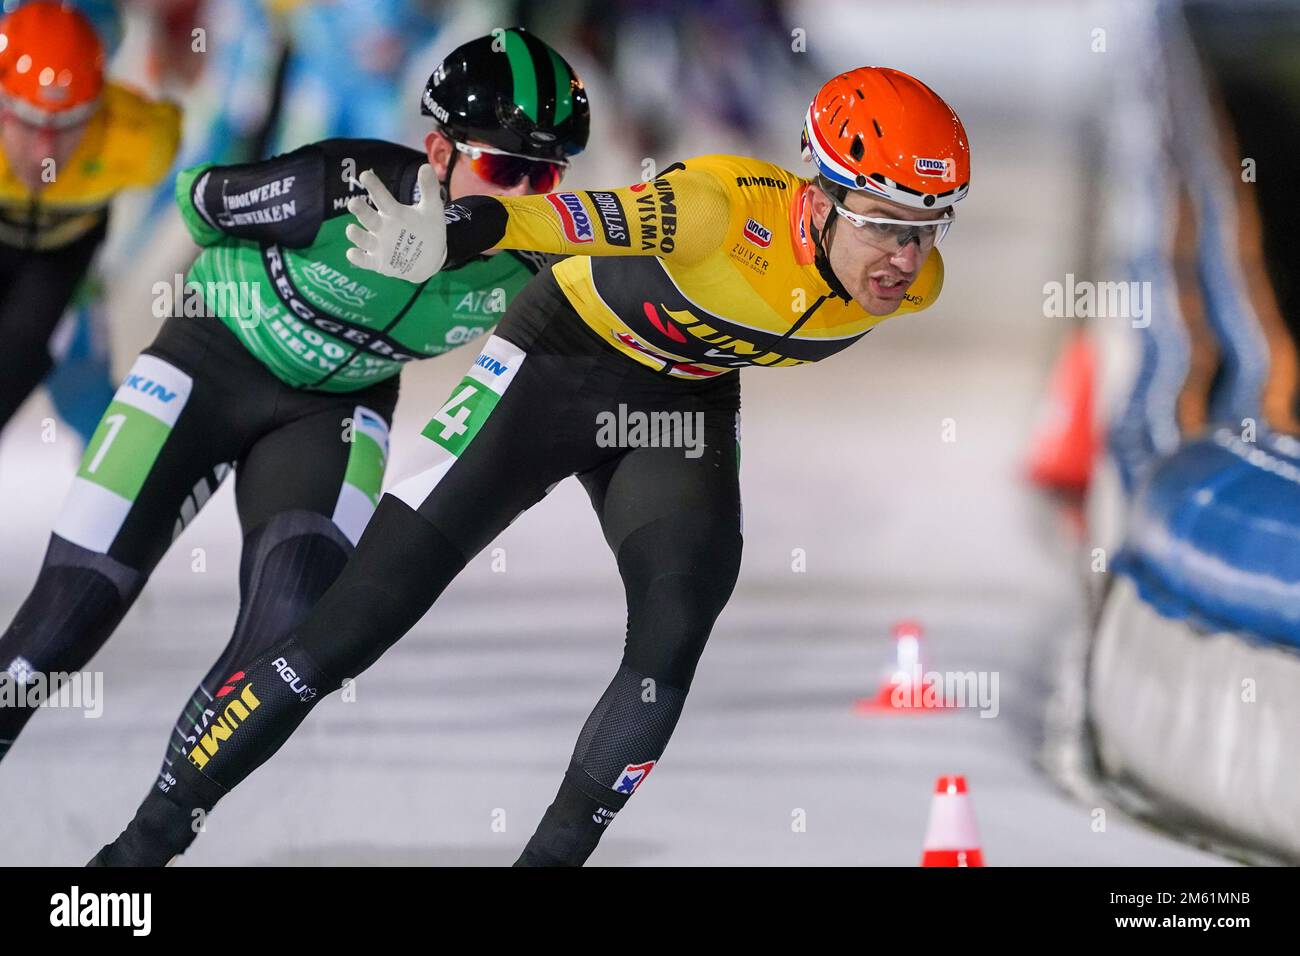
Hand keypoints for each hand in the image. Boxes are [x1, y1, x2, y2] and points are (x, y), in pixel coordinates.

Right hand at [345, 164, 446, 281]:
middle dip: (360, 210)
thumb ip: (429, 189)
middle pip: (368, 217)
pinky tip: (352, 253)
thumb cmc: (428, 230)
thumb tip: (425, 166)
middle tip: (353, 203)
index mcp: (393, 212)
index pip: (382, 197)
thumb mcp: (432, 209)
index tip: (365, 175)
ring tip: (351, 229)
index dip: (374, 186)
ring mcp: (378, 244)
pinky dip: (358, 258)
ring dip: (356, 235)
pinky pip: (365, 260)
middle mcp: (382, 226)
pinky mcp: (378, 262)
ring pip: (364, 238)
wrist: (431, 258)